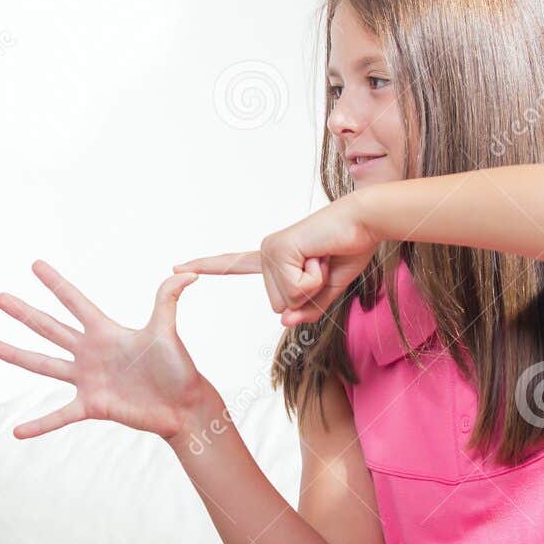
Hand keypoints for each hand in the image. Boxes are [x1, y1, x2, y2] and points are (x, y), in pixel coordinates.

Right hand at [0, 260, 211, 440]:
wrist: (183, 405)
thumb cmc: (177, 367)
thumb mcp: (166, 330)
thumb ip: (168, 299)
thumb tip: (187, 273)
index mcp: (105, 331)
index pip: (74, 302)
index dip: (56, 284)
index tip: (36, 265)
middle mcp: (90, 353)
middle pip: (50, 328)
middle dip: (24, 313)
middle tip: (0, 298)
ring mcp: (87, 380)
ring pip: (45, 366)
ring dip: (18, 356)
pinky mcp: (92, 406)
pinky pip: (59, 416)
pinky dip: (39, 425)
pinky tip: (17, 432)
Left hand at [175, 194, 378, 325]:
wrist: (366, 222)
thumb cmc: (349, 249)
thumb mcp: (327, 289)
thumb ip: (307, 308)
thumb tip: (284, 320)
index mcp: (274, 259)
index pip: (235, 265)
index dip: (208, 267)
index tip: (177, 266)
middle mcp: (266, 252)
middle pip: (278, 305)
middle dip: (309, 294)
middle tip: (323, 262)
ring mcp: (270, 250)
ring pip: (287, 299)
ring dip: (314, 285)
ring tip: (323, 256)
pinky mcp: (279, 249)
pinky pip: (296, 288)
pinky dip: (315, 278)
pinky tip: (320, 253)